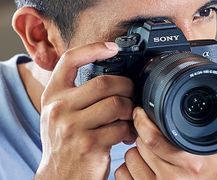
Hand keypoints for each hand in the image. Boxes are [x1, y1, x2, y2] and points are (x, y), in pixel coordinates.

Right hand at [35, 42, 135, 179]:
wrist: (59, 177)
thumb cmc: (64, 144)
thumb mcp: (60, 115)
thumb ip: (76, 96)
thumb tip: (108, 79)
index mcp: (53, 96)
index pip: (69, 60)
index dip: (93, 49)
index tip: (112, 48)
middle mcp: (59, 108)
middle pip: (103, 82)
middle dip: (125, 86)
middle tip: (131, 94)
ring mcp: (73, 126)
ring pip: (116, 104)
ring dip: (130, 109)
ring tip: (129, 117)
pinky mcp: (90, 144)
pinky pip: (121, 127)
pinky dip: (130, 130)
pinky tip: (126, 134)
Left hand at [115, 107, 216, 179]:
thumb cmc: (210, 175)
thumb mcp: (215, 151)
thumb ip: (207, 130)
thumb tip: (201, 106)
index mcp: (190, 163)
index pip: (154, 138)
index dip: (143, 121)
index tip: (140, 112)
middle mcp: (173, 178)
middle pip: (141, 143)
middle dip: (144, 135)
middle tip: (154, 137)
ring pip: (130, 157)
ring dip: (137, 151)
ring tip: (151, 154)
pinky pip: (123, 173)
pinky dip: (129, 167)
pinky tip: (143, 167)